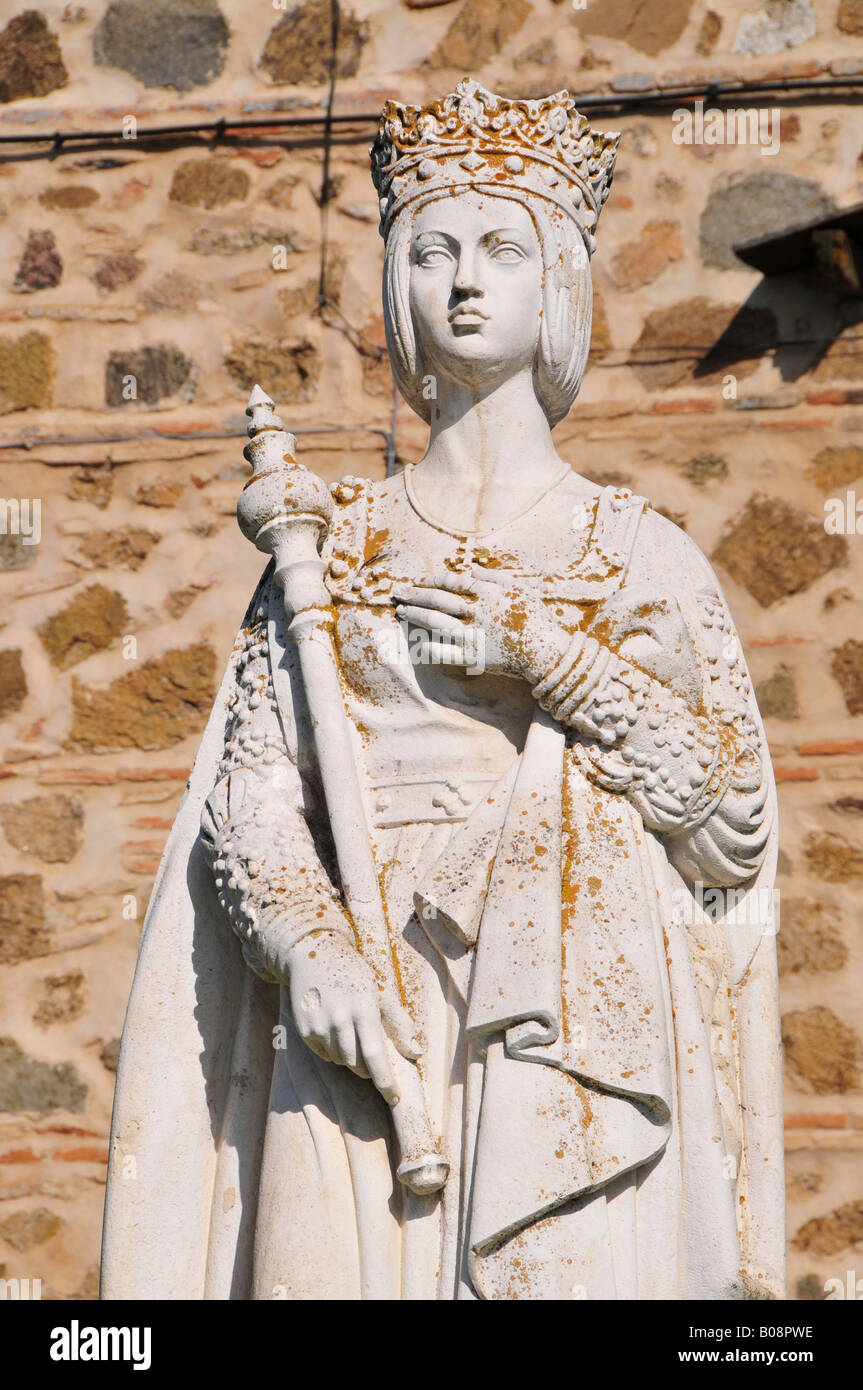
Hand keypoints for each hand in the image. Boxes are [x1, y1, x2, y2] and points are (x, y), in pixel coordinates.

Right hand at [286, 929, 421, 1104]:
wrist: (313, 954)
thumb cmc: (354, 975)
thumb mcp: (381, 992)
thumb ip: (399, 1023)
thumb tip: (417, 1053)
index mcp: (364, 1009)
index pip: (375, 1055)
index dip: (385, 1081)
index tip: (394, 1098)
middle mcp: (340, 1018)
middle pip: (357, 1064)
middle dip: (368, 1069)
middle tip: (373, 1057)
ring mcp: (319, 1024)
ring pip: (340, 1061)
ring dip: (351, 1059)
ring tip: (353, 1035)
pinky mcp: (304, 1029)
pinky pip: (324, 1054)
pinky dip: (333, 1051)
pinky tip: (336, 1030)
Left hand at [391, 567, 573, 681]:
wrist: (547, 651)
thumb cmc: (536, 618)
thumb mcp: (520, 589)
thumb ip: (495, 577)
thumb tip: (471, 570)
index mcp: (488, 593)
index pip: (452, 581)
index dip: (432, 579)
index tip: (418, 580)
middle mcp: (477, 612)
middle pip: (439, 600)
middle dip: (415, 594)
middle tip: (397, 593)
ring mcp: (474, 635)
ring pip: (437, 623)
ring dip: (416, 616)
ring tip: (401, 612)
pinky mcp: (474, 657)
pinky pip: (446, 653)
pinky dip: (430, 648)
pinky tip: (416, 643)